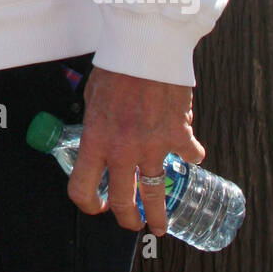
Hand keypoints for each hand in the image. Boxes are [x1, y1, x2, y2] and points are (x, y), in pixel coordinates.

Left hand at [67, 67, 204, 234]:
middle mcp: (122, 150)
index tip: (96, 205)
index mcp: (96, 140)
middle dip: (126, 219)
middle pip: (123, 202)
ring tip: (159, 225)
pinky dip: (190, 156)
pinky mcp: (179, 136)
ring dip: (159, 214)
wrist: (146, 46)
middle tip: (131, 222)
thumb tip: (101, 139)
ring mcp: (153, 147)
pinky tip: (188, 153)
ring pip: (156, 194)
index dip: (88, 203)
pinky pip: (189, 157)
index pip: (82, 188)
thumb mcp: (93, 97)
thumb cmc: (117, 66)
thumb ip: (97, 124)